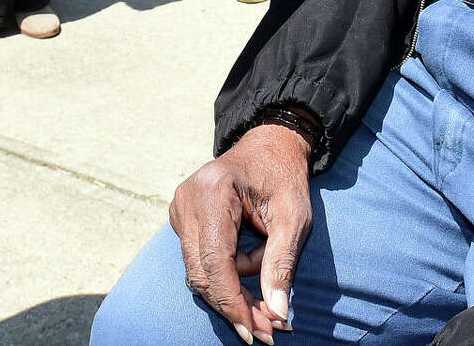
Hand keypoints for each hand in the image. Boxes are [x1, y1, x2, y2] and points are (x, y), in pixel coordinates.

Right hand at [169, 122, 313, 340]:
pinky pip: (200, 261)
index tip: (257, 331)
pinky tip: (252, 267)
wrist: (269, 146)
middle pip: (201, 272)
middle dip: (234, 305)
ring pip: (199, 271)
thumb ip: (282, 264)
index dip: (233, 302)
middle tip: (267, 331)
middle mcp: (187, 199)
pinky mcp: (182, 218)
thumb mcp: (294, 218)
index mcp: (212, 191)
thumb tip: (278, 314)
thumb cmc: (284, 178)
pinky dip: (226, 274)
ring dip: (233, 288)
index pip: (215, 261)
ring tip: (267, 285)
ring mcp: (179, 208)